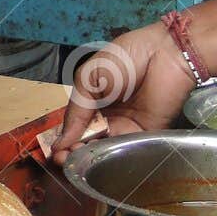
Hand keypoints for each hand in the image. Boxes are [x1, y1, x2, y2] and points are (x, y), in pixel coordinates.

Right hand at [52, 22, 194, 162]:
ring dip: (88, 158)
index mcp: (92, 103)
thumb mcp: (88, 79)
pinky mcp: (146, 135)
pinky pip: (126, 149)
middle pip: (87, 142)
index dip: (62, 140)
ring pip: (103, 149)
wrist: (163, 54)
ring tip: (75, 161)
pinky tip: (96, 159)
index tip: (53, 151)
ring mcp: (126, 128)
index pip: (74, 127)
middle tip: (63, 160)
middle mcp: (108, 119)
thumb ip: (75, 111)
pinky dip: (110, 157)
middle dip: (73, 153)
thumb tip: (59, 142)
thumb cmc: (122, 59)